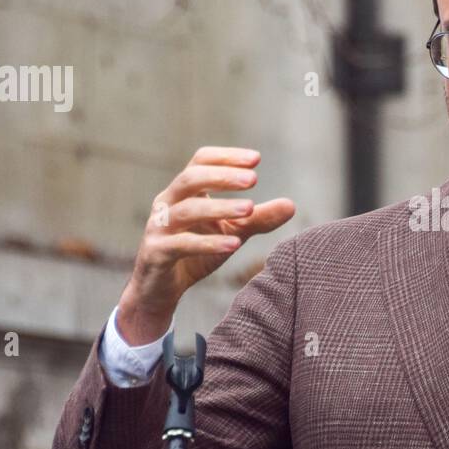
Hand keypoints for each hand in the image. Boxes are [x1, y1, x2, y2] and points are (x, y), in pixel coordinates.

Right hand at [117, 146, 295, 343]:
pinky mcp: (156, 253)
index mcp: (184, 192)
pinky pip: (182, 244)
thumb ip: (258, 219)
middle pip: (190, 179)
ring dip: (219, 208)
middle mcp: (167, 204)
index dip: (226, 158)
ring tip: (250, 209)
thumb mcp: (231, 233)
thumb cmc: (196, 252)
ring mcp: (159, 228)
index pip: (201, 161)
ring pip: (186, 210)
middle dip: (222, 177)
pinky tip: (234, 244)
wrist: (162, 290)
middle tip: (253, 180)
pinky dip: (208, 243)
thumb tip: (291, 205)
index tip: (257, 159)